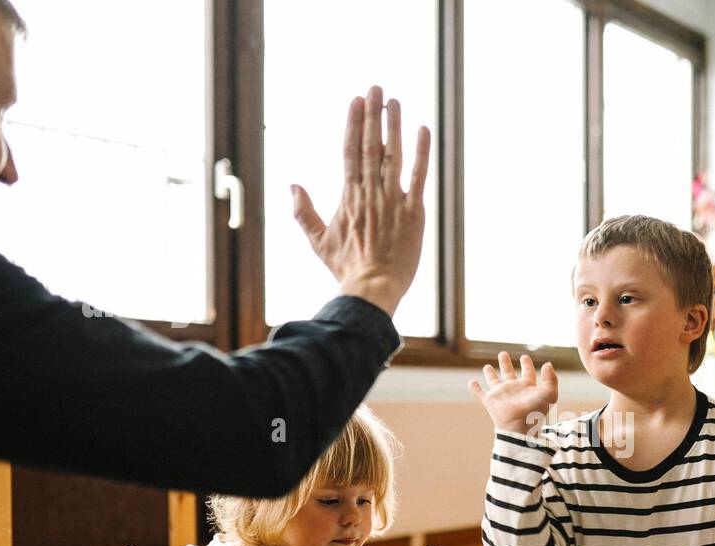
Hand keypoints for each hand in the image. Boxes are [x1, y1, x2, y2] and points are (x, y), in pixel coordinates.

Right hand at [292, 87, 430, 316]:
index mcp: (349, 196)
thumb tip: (291, 185)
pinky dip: (422, 152)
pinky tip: (423, 129)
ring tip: (394, 101)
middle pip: (371, 145)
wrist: (372, 287)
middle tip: (375, 88)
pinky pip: (419, 175)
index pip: (349, 150)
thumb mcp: (317, 240)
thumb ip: (302, 211)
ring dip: (394, 125)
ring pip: (394, 154)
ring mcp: (393, 200)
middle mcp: (370, 192)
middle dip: (373, 115)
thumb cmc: (346, 268)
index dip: (353, 123)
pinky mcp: (413, 211)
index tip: (356, 100)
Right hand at [468, 352, 558, 436]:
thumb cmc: (536, 411)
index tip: (524, 357)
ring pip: (494, 381)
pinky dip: (474, 388)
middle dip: (505, 363)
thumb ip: (551, 378)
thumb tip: (547, 364)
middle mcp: (513, 390)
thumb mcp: (550, 393)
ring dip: (490, 374)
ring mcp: (501, 395)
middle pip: (508, 374)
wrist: (520, 426)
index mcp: (527, 387)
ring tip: (486, 366)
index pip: (527, 373)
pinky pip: (480, 393)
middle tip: (502, 353)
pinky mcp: (490, 401)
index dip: (526, 364)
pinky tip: (471, 382)